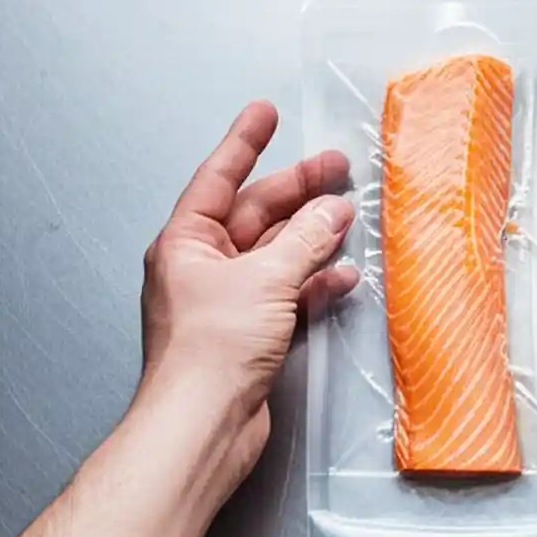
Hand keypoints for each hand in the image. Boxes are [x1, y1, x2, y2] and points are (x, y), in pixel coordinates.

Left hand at [138, 100, 355, 492]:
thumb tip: (333, 211)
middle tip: (336, 165)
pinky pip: (287, 294)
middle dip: (296, 191)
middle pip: (255, 215)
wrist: (203, 424)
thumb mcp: (266, 279)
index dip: (245, 142)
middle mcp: (203, 268)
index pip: (219, 178)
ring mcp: (228, 302)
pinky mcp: (251, 334)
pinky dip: (315, 283)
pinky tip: (343, 276)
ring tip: (349, 215)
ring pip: (276, 255)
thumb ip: (305, 241)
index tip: (266, 113)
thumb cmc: (212, 349)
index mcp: (187, 243)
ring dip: (313, 237)